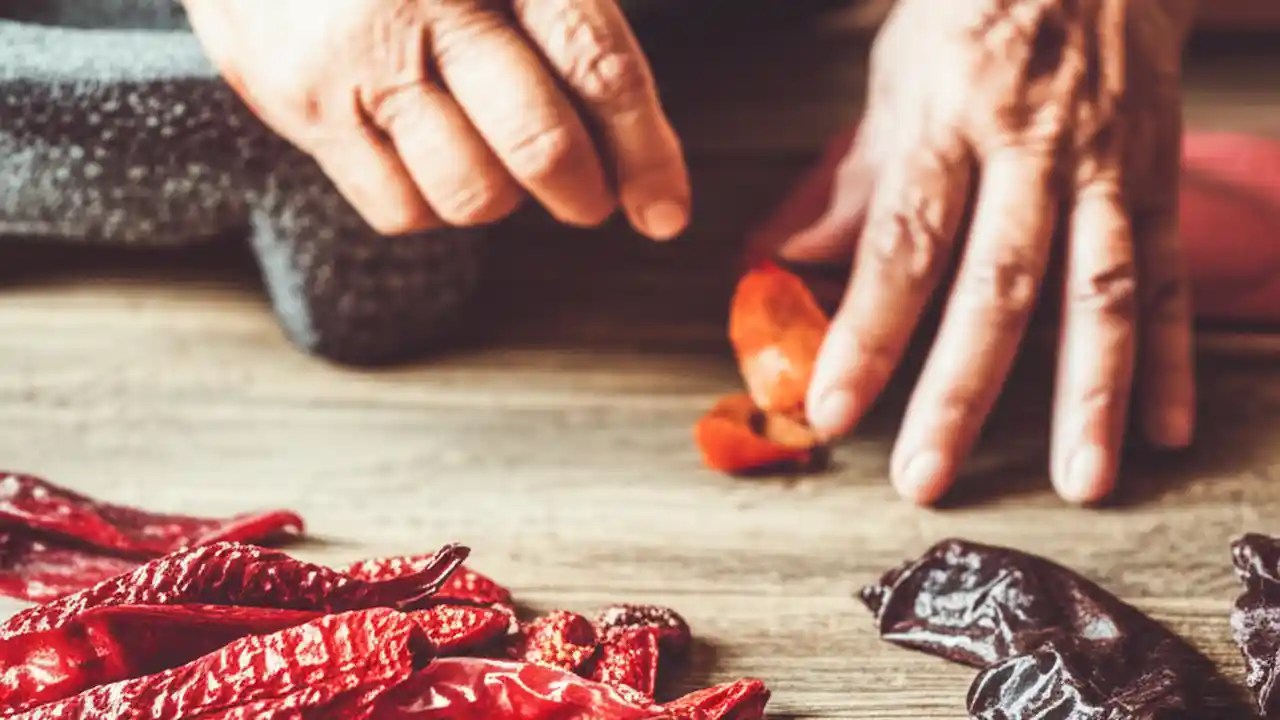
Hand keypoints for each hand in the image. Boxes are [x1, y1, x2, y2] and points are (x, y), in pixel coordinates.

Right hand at [182, 0, 689, 238]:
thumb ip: (565, 25)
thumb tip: (633, 149)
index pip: (597, 64)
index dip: (646, 152)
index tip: (665, 212)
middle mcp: (427, 0)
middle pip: (540, 142)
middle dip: (583, 192)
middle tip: (588, 198)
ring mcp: (357, 55)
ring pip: (471, 192)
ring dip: (500, 196)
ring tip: (488, 153)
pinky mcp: (298, 101)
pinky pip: (399, 209)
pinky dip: (429, 200)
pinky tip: (423, 152)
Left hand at [781, 0, 1197, 503]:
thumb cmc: (974, 12)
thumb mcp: (896, 80)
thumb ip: (852, 181)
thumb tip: (784, 261)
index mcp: (949, 121)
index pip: (902, 245)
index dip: (866, 333)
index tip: (831, 409)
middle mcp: (1031, 151)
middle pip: (998, 286)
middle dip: (960, 392)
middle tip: (926, 476)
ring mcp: (1106, 166)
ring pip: (1100, 293)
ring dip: (1089, 396)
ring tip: (1078, 482)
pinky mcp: (1157, 177)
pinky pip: (1169, 275)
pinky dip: (1173, 355)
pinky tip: (1164, 425)